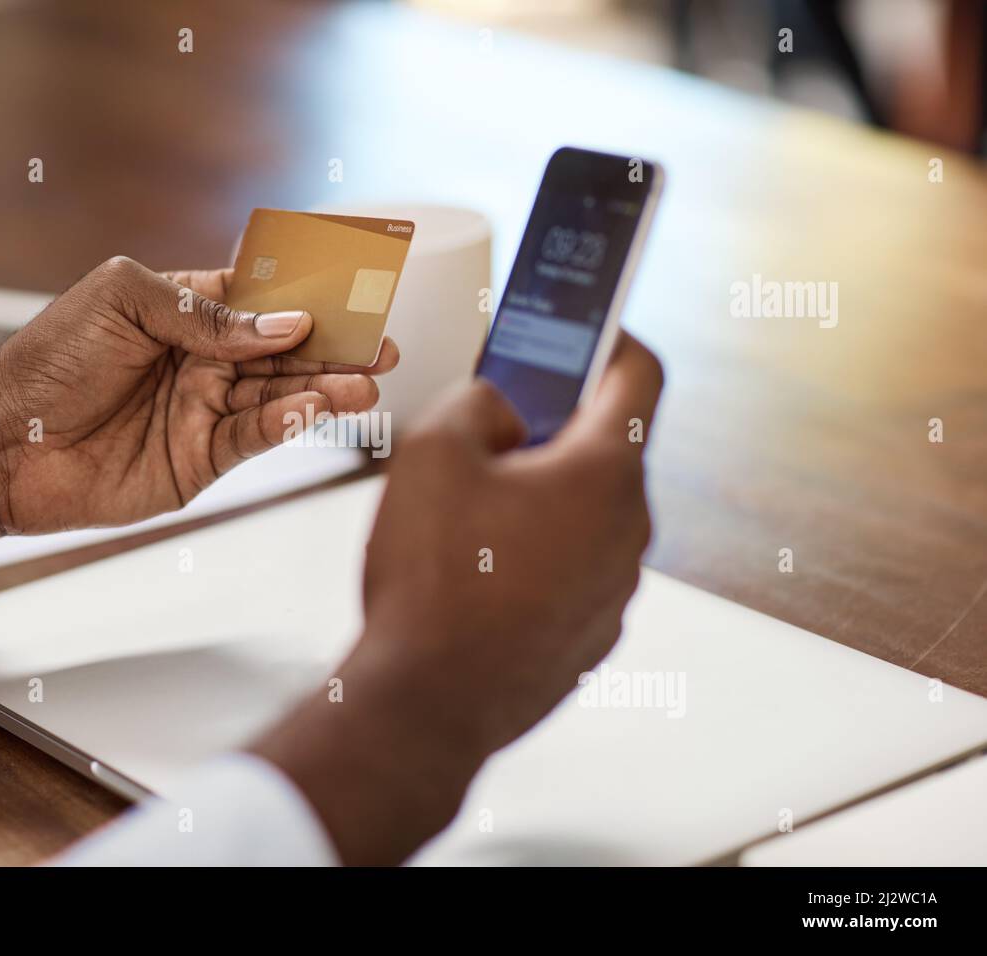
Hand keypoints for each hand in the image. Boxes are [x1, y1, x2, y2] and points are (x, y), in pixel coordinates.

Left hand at [0, 256, 397, 597]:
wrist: (2, 443)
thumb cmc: (47, 362)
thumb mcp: (121, 302)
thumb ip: (204, 311)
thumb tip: (281, 324)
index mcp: (185, 311)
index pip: (261, 296)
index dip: (309, 290)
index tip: (356, 284)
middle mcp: (204, 361)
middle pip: (286, 351)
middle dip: (336, 346)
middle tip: (381, 344)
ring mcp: (204, 411)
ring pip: (282, 396)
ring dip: (328, 387)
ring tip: (368, 382)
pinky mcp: (200, 461)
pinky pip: (255, 438)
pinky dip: (286, 422)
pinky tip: (315, 408)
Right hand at [250, 333, 663, 864]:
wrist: (426, 704)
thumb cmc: (432, 582)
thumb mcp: (431, 451)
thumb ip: (477, 400)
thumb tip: (500, 407)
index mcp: (604, 474)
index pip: (638, 374)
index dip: (610, 336)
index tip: (582, 327)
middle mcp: (629, 532)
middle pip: (606, 448)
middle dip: (552, 427)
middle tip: (492, 428)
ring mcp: (615, 589)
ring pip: (586, 513)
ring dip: (541, 497)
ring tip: (468, 514)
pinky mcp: (591, 634)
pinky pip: (572, 568)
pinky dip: (537, 554)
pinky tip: (475, 574)